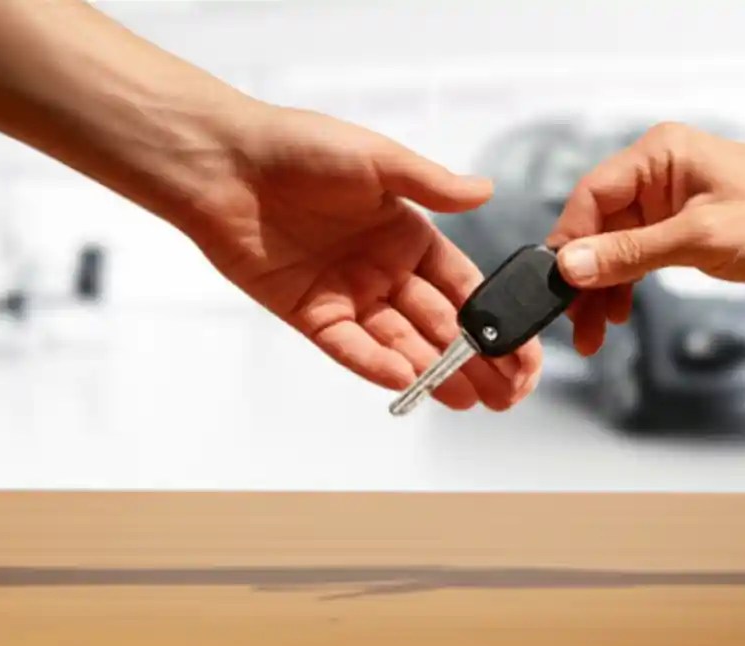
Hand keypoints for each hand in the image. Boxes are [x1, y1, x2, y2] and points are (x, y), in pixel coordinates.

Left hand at [184, 102, 541, 410]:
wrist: (223, 164)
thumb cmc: (296, 147)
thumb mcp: (377, 159)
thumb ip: (432, 185)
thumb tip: (486, 190)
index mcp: (408, 234)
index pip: (463, 286)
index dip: (495, 319)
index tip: (521, 348)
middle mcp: (383, 269)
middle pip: (440, 324)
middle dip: (475, 359)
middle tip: (506, 392)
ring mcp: (348, 295)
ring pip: (401, 343)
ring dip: (435, 371)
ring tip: (470, 400)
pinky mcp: (309, 313)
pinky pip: (350, 347)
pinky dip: (377, 364)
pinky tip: (407, 380)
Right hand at [545, 122, 744, 355]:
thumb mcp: (699, 239)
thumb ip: (630, 253)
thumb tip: (571, 263)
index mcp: (660, 154)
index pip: (592, 195)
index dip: (569, 241)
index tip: (556, 282)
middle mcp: (661, 174)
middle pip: (598, 226)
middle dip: (584, 275)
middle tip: (572, 319)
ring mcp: (673, 203)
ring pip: (615, 247)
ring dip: (602, 289)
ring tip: (592, 332)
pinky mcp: (686, 230)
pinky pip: (640, 258)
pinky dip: (626, 286)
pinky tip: (618, 313)